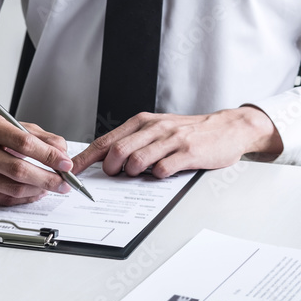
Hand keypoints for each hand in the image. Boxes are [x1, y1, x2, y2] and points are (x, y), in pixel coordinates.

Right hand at [0, 109, 73, 205]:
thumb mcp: (14, 125)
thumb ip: (42, 137)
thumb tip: (62, 154)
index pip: (24, 143)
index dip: (49, 156)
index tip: (65, 164)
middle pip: (18, 169)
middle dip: (48, 178)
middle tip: (64, 182)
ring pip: (13, 188)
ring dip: (38, 190)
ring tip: (50, 186)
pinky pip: (4, 199)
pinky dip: (25, 197)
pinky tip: (33, 191)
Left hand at [71, 107, 282, 177]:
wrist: (228, 128)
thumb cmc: (191, 132)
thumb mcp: (159, 130)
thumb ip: (135, 141)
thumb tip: (106, 161)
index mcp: (143, 122)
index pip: (106, 140)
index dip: (86, 158)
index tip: (73, 170)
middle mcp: (155, 128)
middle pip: (117, 151)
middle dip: (110, 169)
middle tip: (115, 177)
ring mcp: (171, 139)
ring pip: (136, 160)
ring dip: (132, 173)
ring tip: (140, 174)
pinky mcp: (188, 152)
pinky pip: (162, 169)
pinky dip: (157, 176)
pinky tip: (162, 174)